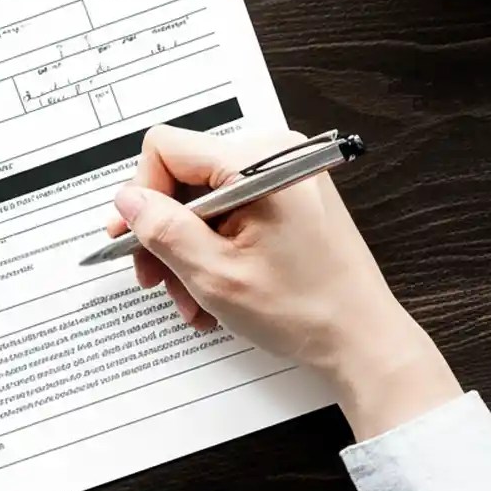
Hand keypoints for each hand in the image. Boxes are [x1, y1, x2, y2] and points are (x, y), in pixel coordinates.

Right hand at [110, 126, 460, 439]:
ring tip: (191, 297)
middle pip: (183, 178)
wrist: (363, 341)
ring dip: (185, 252)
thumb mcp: (214, 274)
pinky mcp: (287, 198)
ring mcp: (283, 177)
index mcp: (260, 162)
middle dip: (163, 233)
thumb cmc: (307, 310)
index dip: (142, 194)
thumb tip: (127, 201)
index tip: (132, 236)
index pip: (167, 149)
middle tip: (154, 277)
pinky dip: (211, 251)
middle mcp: (275, 156)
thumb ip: (162, 230)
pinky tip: (212, 290)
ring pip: (202, 202)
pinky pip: (229, 214)